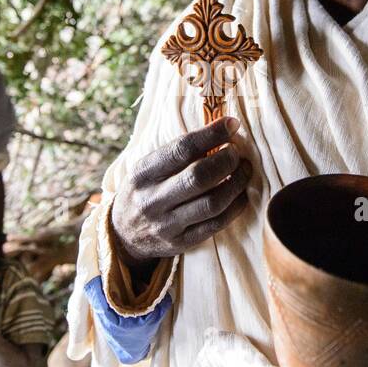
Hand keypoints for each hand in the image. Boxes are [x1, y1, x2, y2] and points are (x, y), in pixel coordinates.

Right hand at [110, 117, 251, 267]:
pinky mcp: (181, 242)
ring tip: (244, 170)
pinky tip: (241, 194)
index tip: (232, 124)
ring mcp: (166, 224)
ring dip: (236, 183)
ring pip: (212, 203)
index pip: (181, 149)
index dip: (212, 134)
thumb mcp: (147, 169)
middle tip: (236, 152)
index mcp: (143, 173)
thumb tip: (220, 132)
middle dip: (226, 160)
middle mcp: (152, 199)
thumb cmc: (145, 191)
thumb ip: (176, 154)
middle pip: (199, 177)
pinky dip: (236, 206)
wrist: (123, 235)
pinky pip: (217, 224)